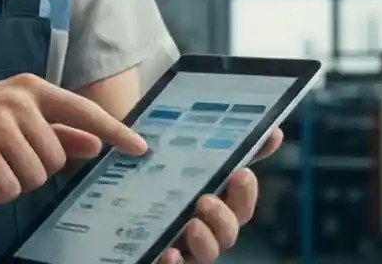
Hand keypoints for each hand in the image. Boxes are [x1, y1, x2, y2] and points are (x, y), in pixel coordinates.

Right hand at [0, 73, 147, 202]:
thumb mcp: (11, 121)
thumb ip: (54, 131)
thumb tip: (93, 144)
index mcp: (30, 88)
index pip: (84, 110)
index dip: (115, 131)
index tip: (140, 148)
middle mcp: (20, 100)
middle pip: (58, 156)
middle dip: (35, 169)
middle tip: (3, 160)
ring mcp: (1, 122)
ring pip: (38, 175)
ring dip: (14, 182)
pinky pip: (12, 187)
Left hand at [158, 128, 283, 263]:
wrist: (107, 196)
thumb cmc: (156, 174)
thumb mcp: (180, 152)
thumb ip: (223, 143)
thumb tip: (274, 132)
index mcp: (213, 201)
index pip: (240, 203)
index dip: (245, 192)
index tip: (241, 173)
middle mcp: (204, 226)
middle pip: (228, 231)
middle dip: (224, 217)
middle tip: (206, 199)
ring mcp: (184, 247)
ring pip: (208, 253)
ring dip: (205, 240)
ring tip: (192, 224)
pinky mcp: (160, 258)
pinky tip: (170, 254)